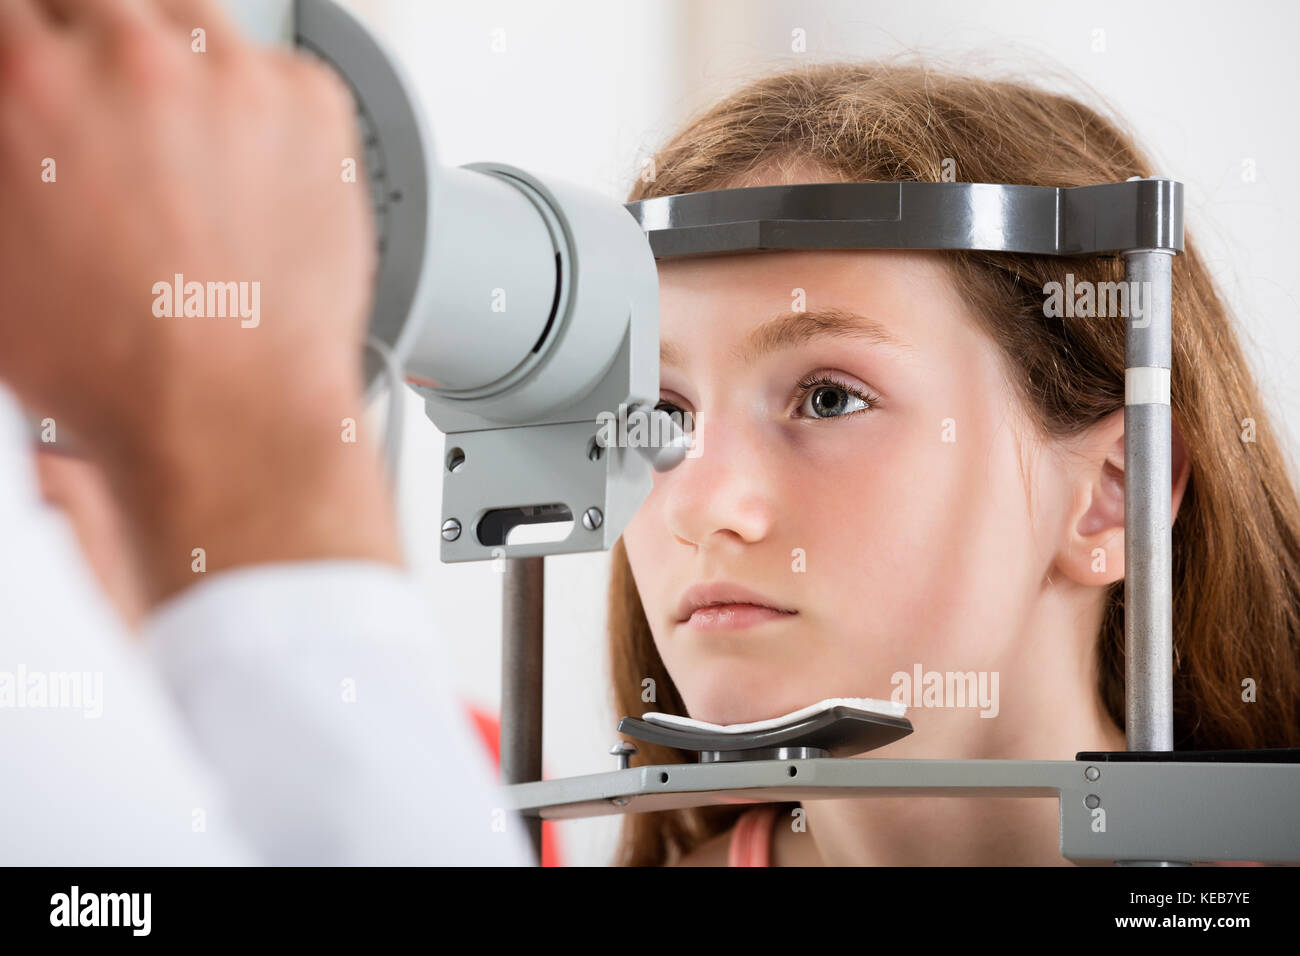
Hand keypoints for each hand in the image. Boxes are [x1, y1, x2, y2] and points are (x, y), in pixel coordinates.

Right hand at [0, 0, 399, 603]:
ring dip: (173, 68)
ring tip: (178, 152)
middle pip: (98, 5)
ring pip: (189, 23)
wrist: (228, 416)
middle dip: (91, 53)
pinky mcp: (313, 108)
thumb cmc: (114, 363)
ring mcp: (235, 78)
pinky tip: (243, 173)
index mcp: (30, 79)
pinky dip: (255, 107)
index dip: (31, 57)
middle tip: (109, 123)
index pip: (20, 17)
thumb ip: (5, 152)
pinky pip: (273, 71)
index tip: (45, 76)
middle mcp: (135, 59)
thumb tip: (24, 121)